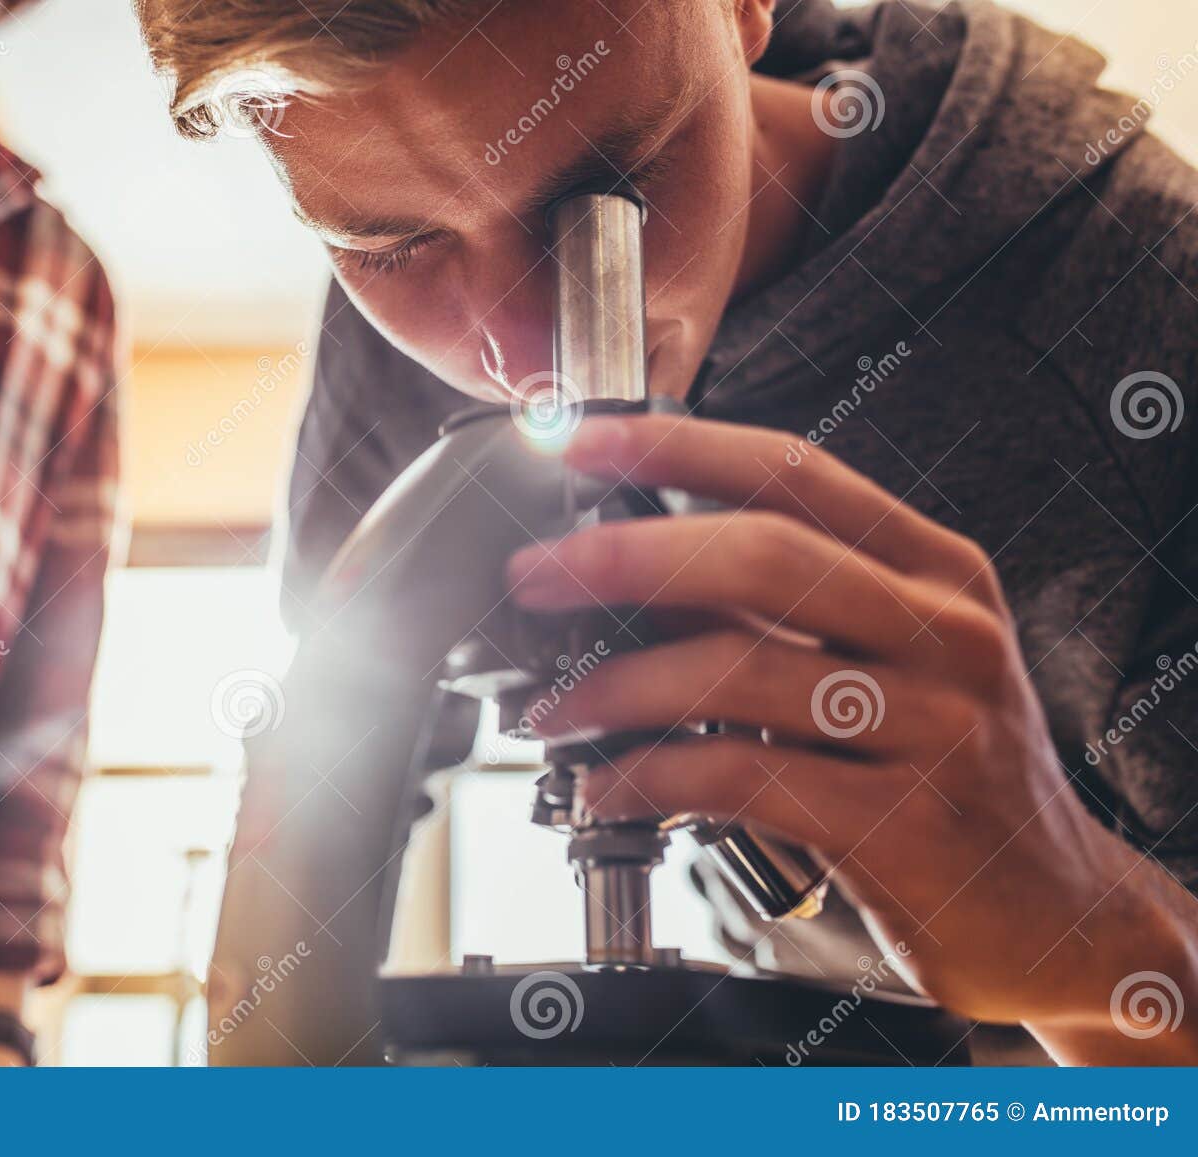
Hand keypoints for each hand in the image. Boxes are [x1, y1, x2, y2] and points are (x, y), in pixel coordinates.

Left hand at [505, 412, 1197, 1062]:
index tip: (580, 438)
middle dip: (625, 557)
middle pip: (764, 556)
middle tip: (535, 575)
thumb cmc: (952, 770)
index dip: (677, 446)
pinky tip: (608, 784)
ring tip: (555, 709)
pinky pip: (745, 778)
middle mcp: (944, 635)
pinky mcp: (905, 825)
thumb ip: (790, 609)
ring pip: (743, 671)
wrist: (1056, 910)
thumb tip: (630, 571)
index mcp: (936, 572)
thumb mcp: (901, 660)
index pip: (795, 473)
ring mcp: (934, 729)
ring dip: (619, 687)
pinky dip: (653, 776)